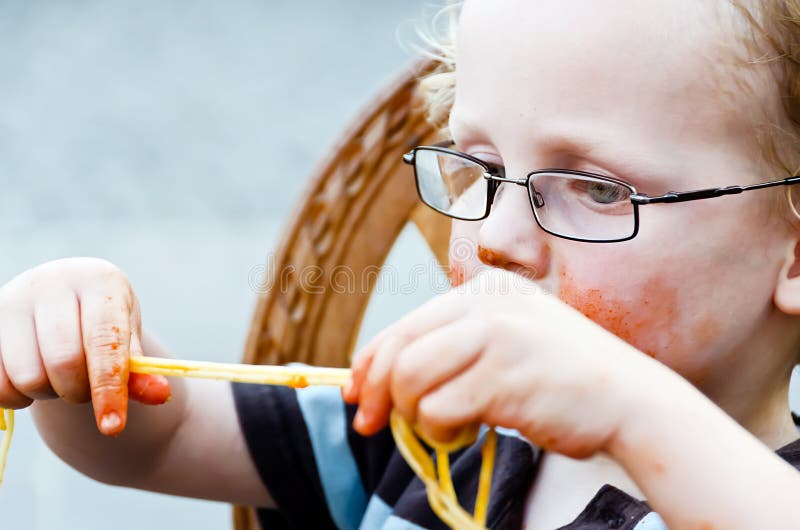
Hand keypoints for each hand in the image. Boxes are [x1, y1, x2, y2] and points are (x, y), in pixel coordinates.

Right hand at [0, 257, 170, 435]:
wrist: (61, 299)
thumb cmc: (101, 322)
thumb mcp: (126, 338)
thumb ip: (139, 371)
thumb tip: (161, 396)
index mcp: (98, 281)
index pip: (104, 341)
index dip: (109, 388)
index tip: (113, 427)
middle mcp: (51, 283)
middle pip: (63, 362)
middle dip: (78, 391)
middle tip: (83, 388)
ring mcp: (11, 301)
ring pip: (27, 376)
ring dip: (47, 393)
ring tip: (57, 377)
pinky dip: (16, 397)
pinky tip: (31, 379)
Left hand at [344, 267, 663, 458]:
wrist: (628, 400)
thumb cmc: (560, 378)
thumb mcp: (506, 342)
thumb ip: (451, 350)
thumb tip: (376, 381)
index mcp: (484, 292)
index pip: (406, 325)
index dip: (370, 361)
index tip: (354, 391)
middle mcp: (487, 305)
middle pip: (399, 349)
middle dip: (374, 391)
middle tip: (369, 423)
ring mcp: (496, 337)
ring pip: (410, 379)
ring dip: (412, 415)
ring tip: (443, 427)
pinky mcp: (503, 376)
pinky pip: (437, 409)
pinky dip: (440, 430)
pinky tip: (466, 433)